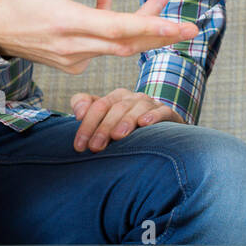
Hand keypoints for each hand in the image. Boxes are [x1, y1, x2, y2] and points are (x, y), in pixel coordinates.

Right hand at [0, 0, 198, 72]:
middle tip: (191, 27)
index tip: (179, 27)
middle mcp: (75, 46)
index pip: (119, 28)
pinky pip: (103, 43)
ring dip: (140, 22)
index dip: (151, 27)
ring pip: (118, 43)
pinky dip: (112, 20)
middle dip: (161, 33)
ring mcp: (74, 56)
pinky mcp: (72, 59)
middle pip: (128, 43)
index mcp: (68, 23)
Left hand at [70, 87, 185, 151]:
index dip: (87, 125)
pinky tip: (144, 124)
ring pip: (138, 108)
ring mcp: (151, 104)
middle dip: (103, 128)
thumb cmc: (125, 125)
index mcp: (116, 97)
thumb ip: (86, 108)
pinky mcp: (167, 112)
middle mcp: (133, 98)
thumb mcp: (105, 116)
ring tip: (117, 136)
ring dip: (126, 121)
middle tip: (95, 147)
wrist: (160, 127)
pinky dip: (153, 116)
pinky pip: (162, 111)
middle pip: (116, 108)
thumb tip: (77, 112)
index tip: (79, 146)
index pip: (98, 106)